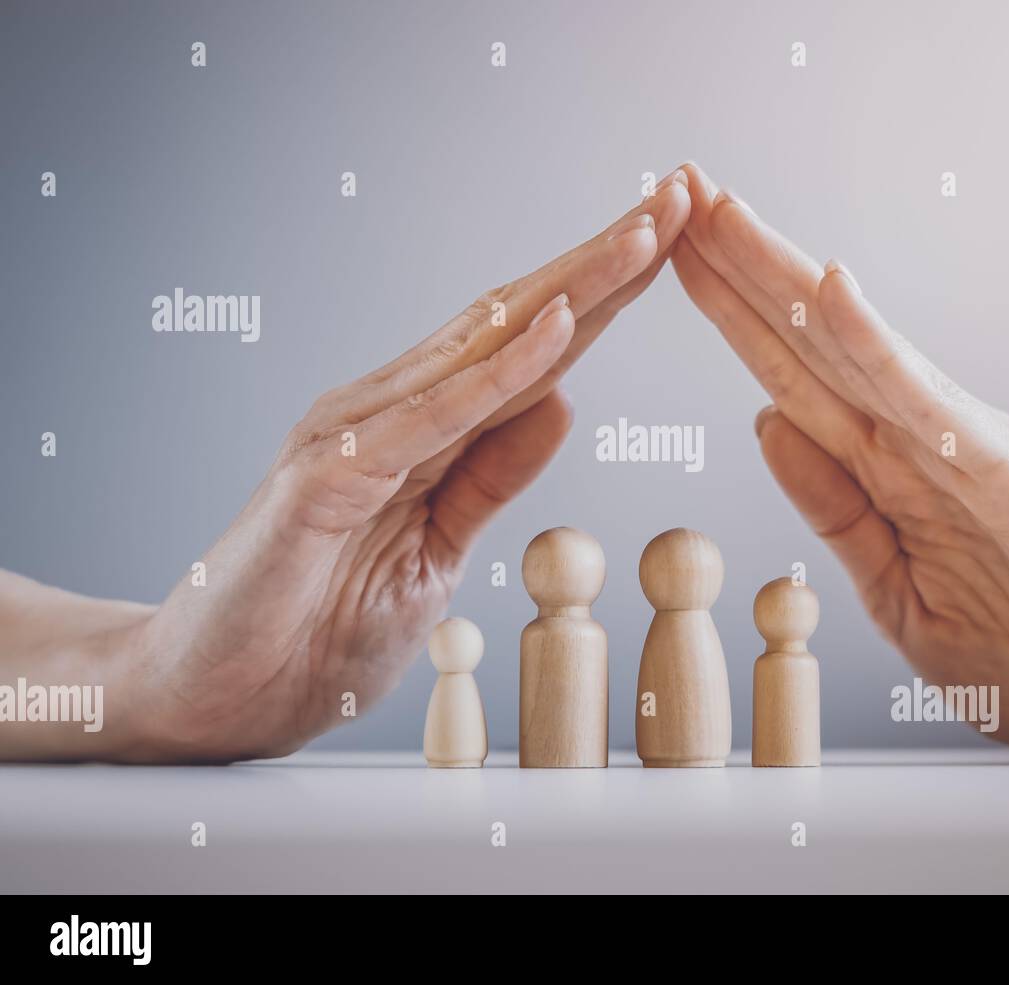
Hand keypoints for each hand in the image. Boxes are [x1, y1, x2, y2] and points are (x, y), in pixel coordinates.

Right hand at [102, 172, 692, 762]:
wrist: (214, 698)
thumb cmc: (314, 626)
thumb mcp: (435, 551)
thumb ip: (490, 475)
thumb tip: (561, 399)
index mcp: (422, 430)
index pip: (531, 349)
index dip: (606, 297)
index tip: (674, 245)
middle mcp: (390, 412)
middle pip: (515, 323)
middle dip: (603, 263)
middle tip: (680, 197)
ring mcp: (355, 437)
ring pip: (480, 348)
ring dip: (570, 289)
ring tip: (643, 235)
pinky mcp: (324, 479)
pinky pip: (428, 420)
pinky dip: (495, 373)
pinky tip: (555, 330)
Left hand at [671, 163, 1008, 761]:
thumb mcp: (893, 585)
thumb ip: (833, 508)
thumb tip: (765, 422)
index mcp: (891, 468)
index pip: (793, 375)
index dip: (732, 314)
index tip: (676, 257)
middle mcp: (921, 438)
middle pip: (811, 341)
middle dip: (741, 267)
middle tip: (679, 190)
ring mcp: (965, 447)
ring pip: (856, 350)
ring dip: (784, 278)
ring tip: (722, 211)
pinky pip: (929, 404)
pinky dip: (878, 345)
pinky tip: (828, 287)